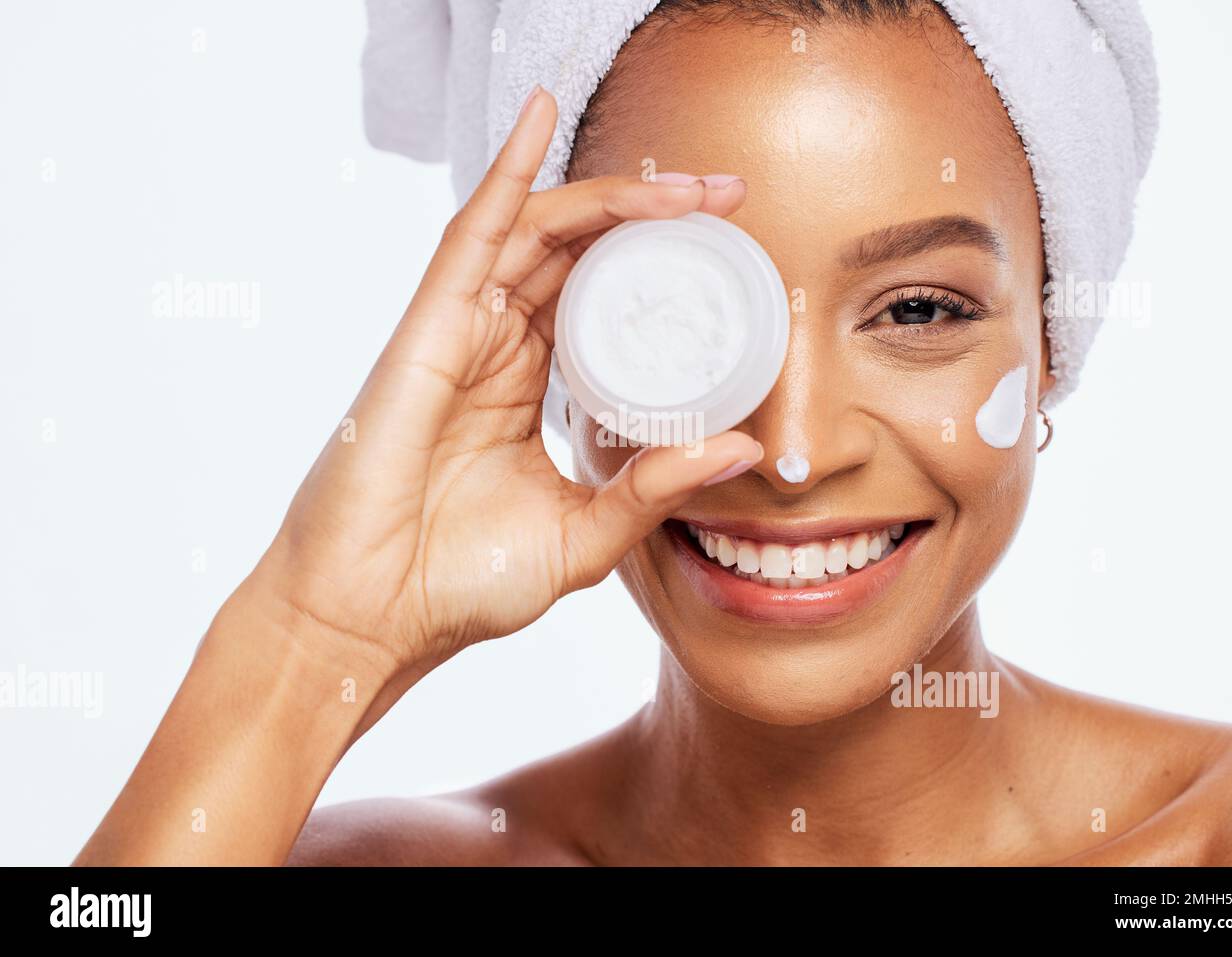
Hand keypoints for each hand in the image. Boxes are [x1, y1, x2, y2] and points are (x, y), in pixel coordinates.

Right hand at [237, 86, 763, 688]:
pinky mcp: (428, 331)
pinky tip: (542, 119)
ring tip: (688, 185)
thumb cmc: (460, 584)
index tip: (731, 255)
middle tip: (728, 200)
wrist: (374, 619)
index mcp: (529, 388)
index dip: (659, 266)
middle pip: (579, 253)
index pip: (601, 299)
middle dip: (654, 217)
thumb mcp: (584, 533)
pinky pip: (471, 234)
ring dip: (611, 196)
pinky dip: (507, 173)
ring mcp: (461, 334)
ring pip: (538, 232)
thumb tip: (740, 449)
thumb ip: (654, 488)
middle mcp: (497, 349)